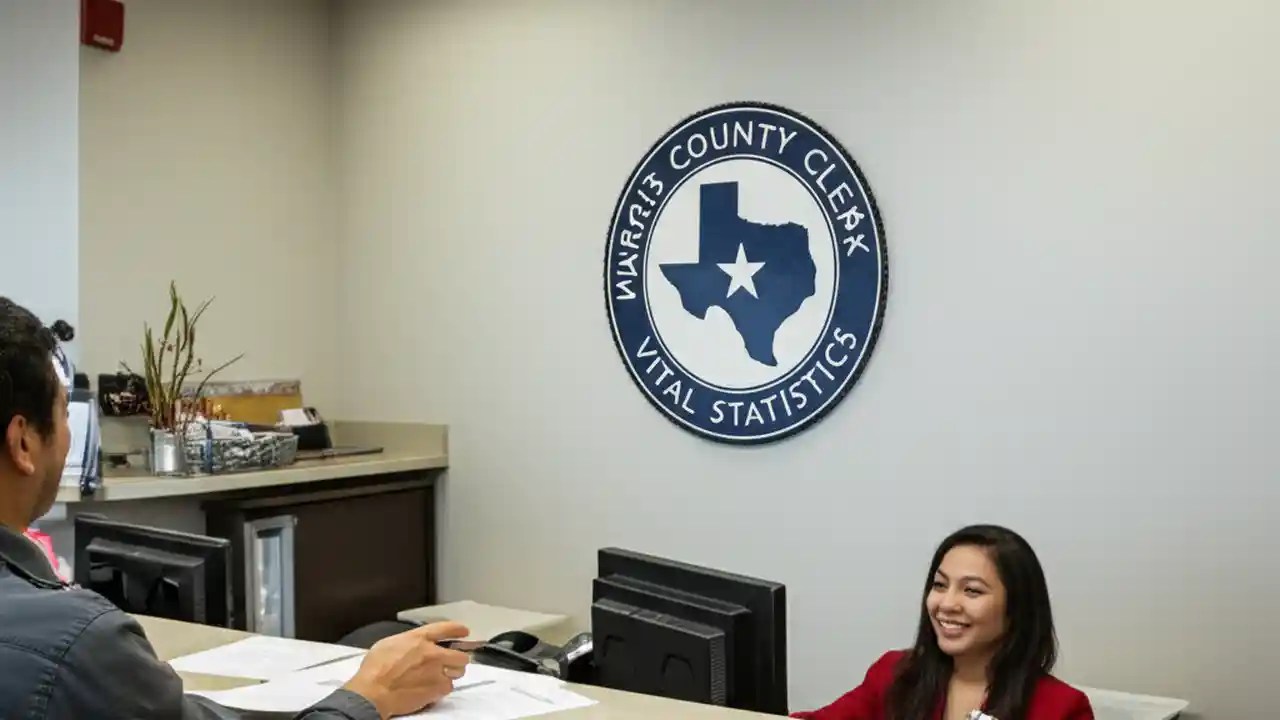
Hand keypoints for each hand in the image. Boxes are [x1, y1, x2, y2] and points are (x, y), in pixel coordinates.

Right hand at [342, 621, 471, 718]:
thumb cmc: (375, 669)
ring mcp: (437, 671)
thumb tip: (412, 643)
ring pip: (459, 671)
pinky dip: (443, 688)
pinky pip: (449, 687)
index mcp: (418, 638)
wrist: (373, 693)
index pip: (446, 628)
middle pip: (461, 654)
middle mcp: (432, 653)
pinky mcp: (437, 689)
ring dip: (452, 673)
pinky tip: (433, 688)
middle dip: (458, 658)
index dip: (458, 629)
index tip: (464, 631)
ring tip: (442, 676)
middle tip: (452, 662)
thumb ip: (406, 641)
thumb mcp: (388, 644)